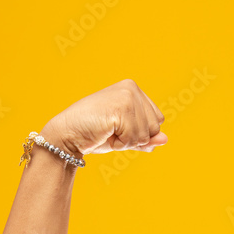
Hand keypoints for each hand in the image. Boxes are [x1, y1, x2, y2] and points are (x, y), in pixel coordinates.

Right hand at [41, 79, 166, 157]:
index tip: (118, 129)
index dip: (141, 133)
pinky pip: (134, 138)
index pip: (157, 120)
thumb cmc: (94, 135)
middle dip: (135, 138)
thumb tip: (165, 139)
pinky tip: (106, 134)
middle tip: (111, 131)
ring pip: (146, 135)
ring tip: (108, 132)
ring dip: (127, 142)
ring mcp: (127, 96)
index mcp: (133, 90)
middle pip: (155, 127)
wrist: (67, 135)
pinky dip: (121, 144)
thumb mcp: (126, 137)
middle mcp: (132, 89)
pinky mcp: (121, 108)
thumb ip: (146, 138)